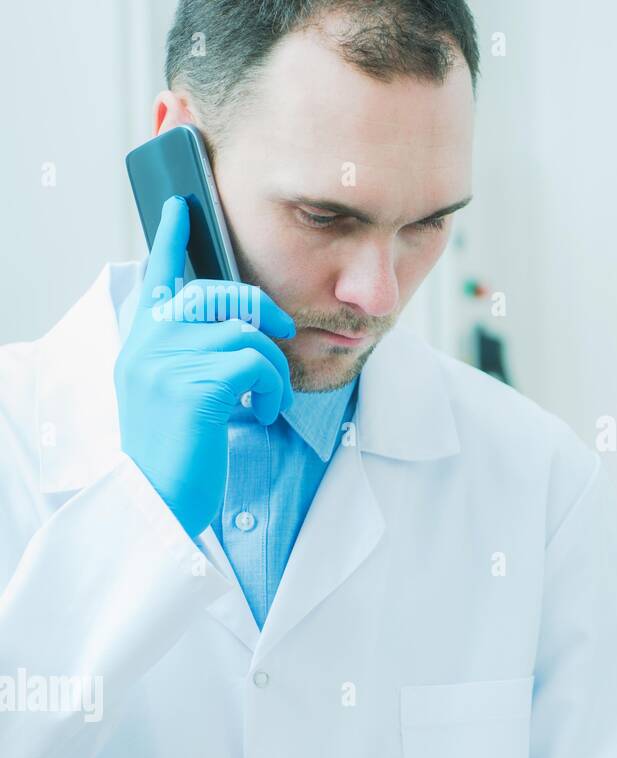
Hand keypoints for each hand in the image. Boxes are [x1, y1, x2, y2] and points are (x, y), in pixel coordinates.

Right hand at [114, 195, 296, 537]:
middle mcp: (148, 344)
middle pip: (220, 296)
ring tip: (268, 402)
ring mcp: (167, 362)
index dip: (171, 239)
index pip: (158, 277)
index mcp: (141, 343)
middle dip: (263, 312)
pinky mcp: (195, 386)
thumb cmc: (176, 451)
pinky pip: (257, 364)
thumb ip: (189, 354)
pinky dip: (272, 390)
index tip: (181, 205)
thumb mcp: (172, 393)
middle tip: (284, 335)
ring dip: (274, 368)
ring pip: (248, 332)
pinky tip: (260, 416)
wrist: (156, 502)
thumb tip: (238, 327)